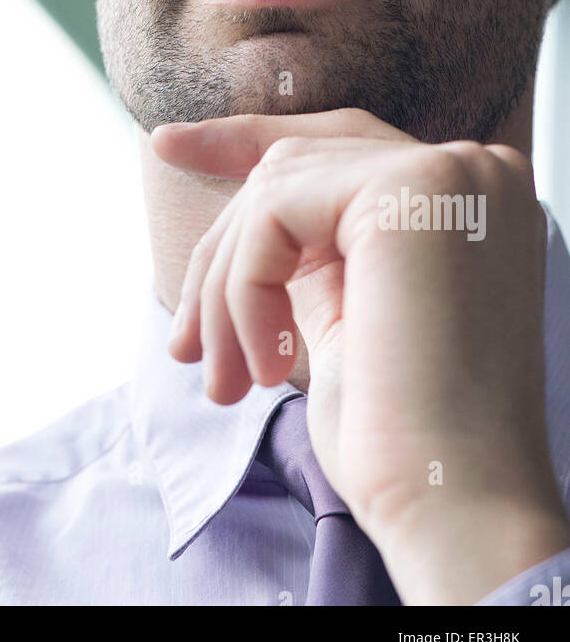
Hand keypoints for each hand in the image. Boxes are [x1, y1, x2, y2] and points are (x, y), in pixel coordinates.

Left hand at [153, 108, 569, 602]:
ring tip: (227, 380)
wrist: (452, 501)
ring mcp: (448, 171)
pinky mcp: (411, 188)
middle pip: (295, 166)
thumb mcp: (348, 317)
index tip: (170, 146)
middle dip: (223, 254)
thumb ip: (313, 252)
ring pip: (275, 187)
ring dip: (227, 289)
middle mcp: (472, 168)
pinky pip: (274, 209)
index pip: (337, 141)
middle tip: (183, 347)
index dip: (245, 140)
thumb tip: (239, 225)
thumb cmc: (403, 436)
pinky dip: (246, 288)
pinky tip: (269, 365)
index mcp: (465, 198)